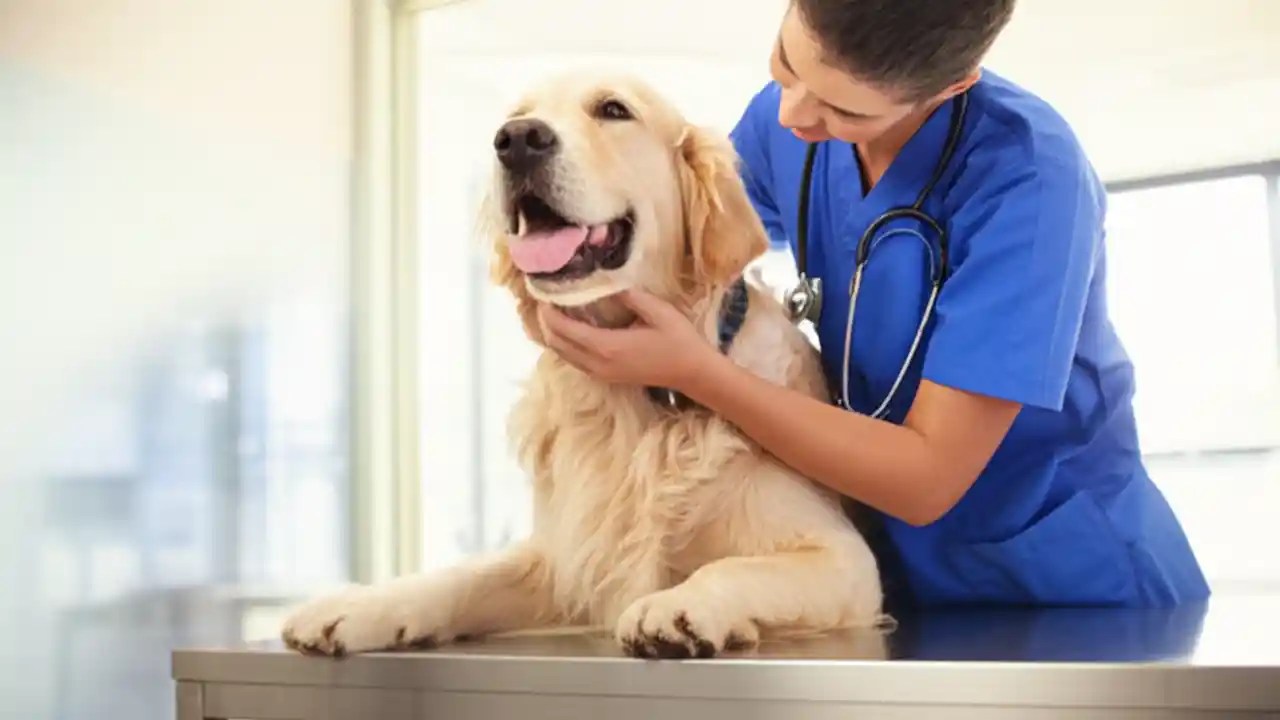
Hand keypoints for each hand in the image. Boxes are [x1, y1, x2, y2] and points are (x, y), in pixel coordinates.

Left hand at [538, 288, 718, 391]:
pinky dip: (565, 344)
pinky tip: (571, 328)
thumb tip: (606, 282)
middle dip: (546, 322)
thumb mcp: (658, 311)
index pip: (564, 330)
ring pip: (563, 355)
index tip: (543, 294)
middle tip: (545, 299)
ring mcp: (602, 373)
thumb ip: (630, 296)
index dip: (548, 312)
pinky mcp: (607, 376)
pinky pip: (575, 360)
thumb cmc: (679, 340)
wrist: (693, 373)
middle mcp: (599, 364)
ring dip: (554, 334)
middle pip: (557, 344)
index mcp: (608, 347)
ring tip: (553, 310)